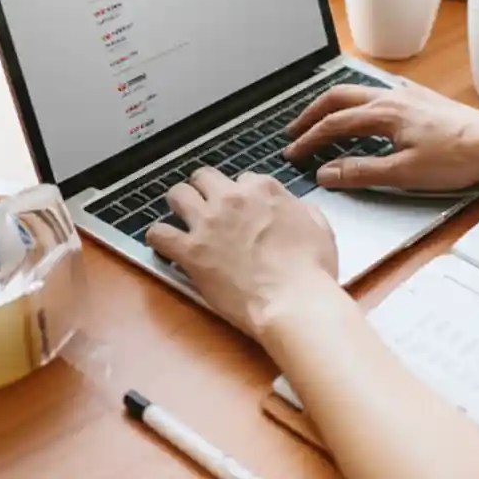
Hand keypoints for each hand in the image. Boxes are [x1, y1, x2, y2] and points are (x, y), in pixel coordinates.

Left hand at [145, 169, 338, 338]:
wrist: (293, 300)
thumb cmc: (310, 270)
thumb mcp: (320, 227)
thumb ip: (301, 209)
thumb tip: (293, 207)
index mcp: (263, 190)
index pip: (243, 178)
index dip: (241, 195)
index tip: (242, 209)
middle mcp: (232, 199)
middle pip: (204, 177)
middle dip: (204, 190)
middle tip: (207, 207)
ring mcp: (208, 223)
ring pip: (177, 195)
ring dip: (178, 205)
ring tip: (181, 219)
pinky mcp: (191, 251)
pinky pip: (159, 233)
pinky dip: (159, 238)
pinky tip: (165, 245)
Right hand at [284, 83, 478, 190]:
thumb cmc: (455, 158)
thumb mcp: (403, 173)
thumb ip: (360, 172)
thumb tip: (326, 173)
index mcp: (382, 113)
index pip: (333, 125)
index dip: (309, 139)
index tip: (293, 154)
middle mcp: (390, 97)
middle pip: (339, 98)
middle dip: (312, 113)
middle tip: (295, 130)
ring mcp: (407, 96)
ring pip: (358, 93)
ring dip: (334, 106)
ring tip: (322, 119)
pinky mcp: (421, 100)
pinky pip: (379, 93)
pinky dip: (359, 102)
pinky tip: (366, 112)